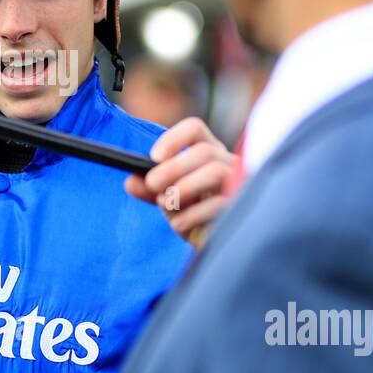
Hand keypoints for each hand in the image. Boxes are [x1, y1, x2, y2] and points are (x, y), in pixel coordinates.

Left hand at [126, 117, 235, 244]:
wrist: (212, 243)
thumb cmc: (192, 215)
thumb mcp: (168, 200)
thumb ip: (150, 190)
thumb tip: (131, 181)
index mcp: (207, 152)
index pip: (195, 129)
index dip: (174, 138)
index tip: (154, 157)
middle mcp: (226, 162)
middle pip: (205, 151)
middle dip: (174, 167)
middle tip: (153, 183)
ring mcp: (238, 183)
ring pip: (215, 171)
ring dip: (185, 187)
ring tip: (166, 203)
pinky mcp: (241, 207)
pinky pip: (220, 203)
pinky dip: (192, 214)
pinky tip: (179, 224)